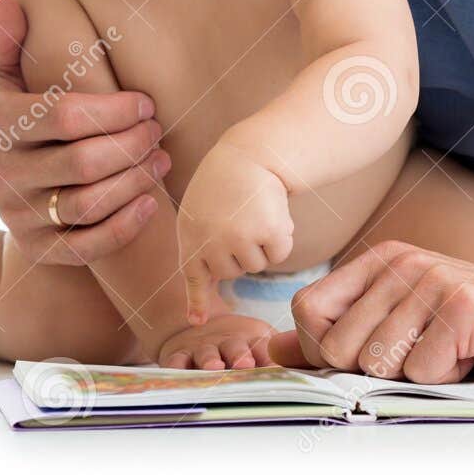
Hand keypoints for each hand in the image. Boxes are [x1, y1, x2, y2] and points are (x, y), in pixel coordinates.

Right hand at [0, 0, 168, 264]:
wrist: (11, 182)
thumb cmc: (22, 113)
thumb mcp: (6, 75)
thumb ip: (6, 39)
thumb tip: (2, 0)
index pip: (61, 117)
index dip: (113, 110)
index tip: (145, 102)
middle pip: (82, 162)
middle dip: (132, 143)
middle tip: (158, 129)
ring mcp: (17, 215)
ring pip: (89, 203)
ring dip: (135, 179)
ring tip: (162, 158)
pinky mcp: (38, 249)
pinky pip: (86, 247)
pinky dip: (123, 226)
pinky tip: (149, 201)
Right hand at [157, 314, 275, 370]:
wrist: (200, 326)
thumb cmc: (240, 344)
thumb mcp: (261, 344)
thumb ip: (279, 360)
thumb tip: (311, 372)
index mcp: (253, 340)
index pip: (263, 348)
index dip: (269, 357)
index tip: (276, 368)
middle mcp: (228, 342)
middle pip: (235, 348)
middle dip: (241, 356)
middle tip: (246, 363)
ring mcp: (203, 348)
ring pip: (206, 354)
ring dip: (210, 360)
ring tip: (215, 367)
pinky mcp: (179, 354)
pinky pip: (175, 362)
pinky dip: (176, 369)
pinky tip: (178, 374)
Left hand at [178, 147, 294, 322]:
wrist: (252, 152)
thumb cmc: (228, 178)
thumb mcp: (202, 209)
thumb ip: (203, 242)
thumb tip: (212, 279)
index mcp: (190, 235)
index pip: (193, 276)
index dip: (197, 301)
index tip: (197, 322)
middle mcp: (211, 242)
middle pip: (234, 272)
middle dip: (243, 251)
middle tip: (243, 218)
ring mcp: (239, 239)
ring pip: (257, 265)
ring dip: (264, 243)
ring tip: (257, 211)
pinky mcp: (267, 232)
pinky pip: (279, 253)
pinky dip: (283, 237)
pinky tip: (274, 213)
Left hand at [266, 241, 473, 382]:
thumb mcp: (400, 327)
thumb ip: (336, 335)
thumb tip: (271, 352)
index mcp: (382, 261)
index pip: (307, 311)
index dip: (325, 349)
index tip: (369, 355)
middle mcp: (403, 261)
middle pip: (338, 345)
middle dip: (375, 370)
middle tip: (423, 353)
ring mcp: (433, 279)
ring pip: (378, 363)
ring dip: (416, 374)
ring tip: (451, 351)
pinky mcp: (463, 306)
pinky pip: (422, 372)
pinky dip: (448, 378)